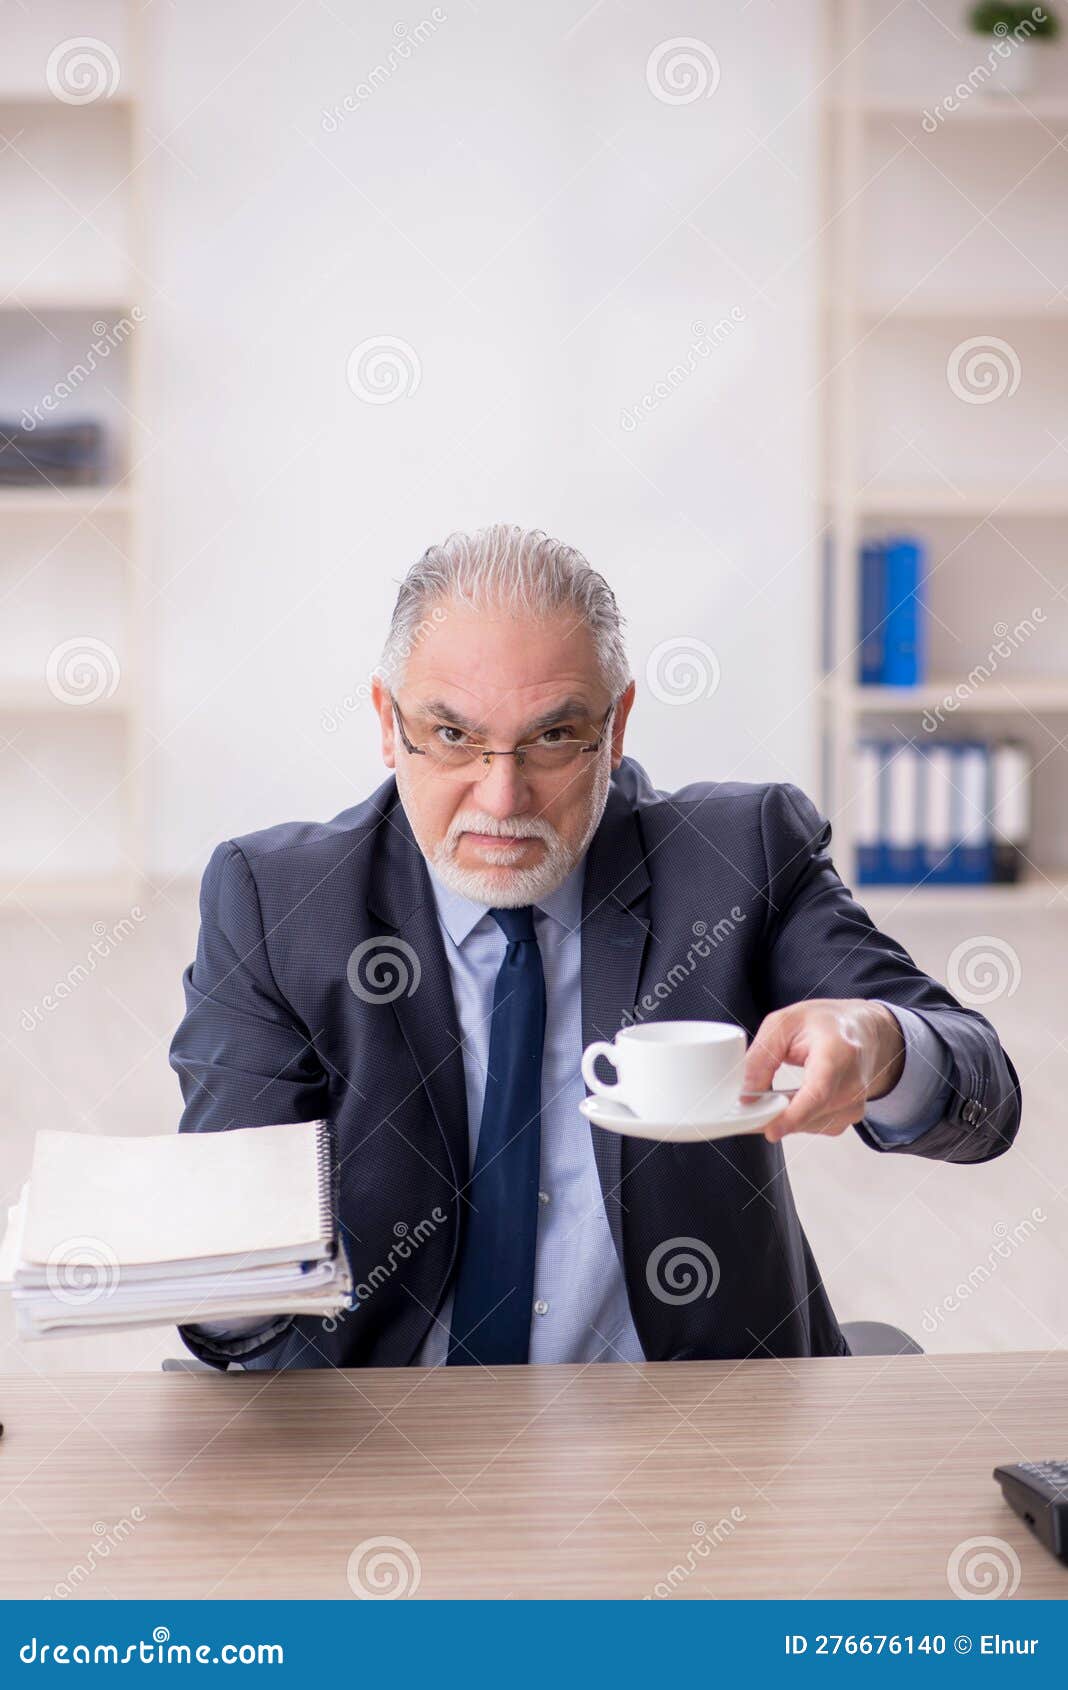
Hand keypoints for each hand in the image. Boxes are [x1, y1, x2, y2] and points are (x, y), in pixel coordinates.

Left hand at [741, 999, 905, 1142]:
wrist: (864, 1030)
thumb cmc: (826, 1023)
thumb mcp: (784, 1024)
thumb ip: (761, 1058)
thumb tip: (746, 1094)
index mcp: (838, 1052)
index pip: (819, 1093)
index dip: (794, 1116)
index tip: (771, 1130)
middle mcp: (853, 1082)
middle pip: (811, 1114)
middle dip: (775, 1117)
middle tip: (749, 1111)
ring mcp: (855, 1102)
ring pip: (810, 1124)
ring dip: (785, 1117)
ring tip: (770, 1098)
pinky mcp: (851, 1116)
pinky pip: (816, 1126)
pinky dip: (798, 1118)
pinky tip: (790, 1101)